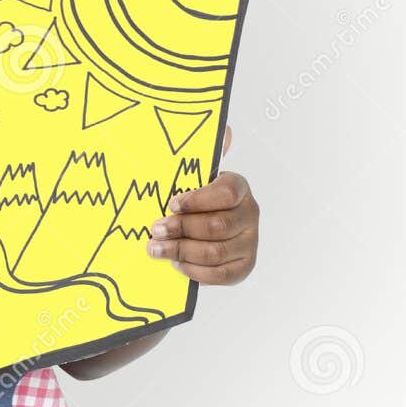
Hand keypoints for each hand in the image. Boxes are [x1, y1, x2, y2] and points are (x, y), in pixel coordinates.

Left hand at [145, 125, 257, 284]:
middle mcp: (250, 213)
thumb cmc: (197, 198)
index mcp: (239, 187)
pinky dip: (195, 271)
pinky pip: (221, 274)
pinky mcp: (244, 266)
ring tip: (156, 248)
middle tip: (155, 229)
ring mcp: (250, 242)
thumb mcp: (196, 174)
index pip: (226, 193)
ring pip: (216, 251)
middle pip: (216, 225)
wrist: (206, 228)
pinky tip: (176, 263)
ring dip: (182, 250)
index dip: (197, 200)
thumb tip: (226, 131)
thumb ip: (206, 152)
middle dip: (181, 229)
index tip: (171, 204)